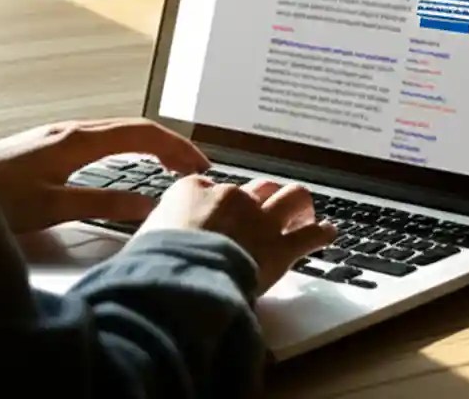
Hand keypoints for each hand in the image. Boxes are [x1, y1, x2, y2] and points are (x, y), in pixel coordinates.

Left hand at [0, 118, 210, 233]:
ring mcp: (60, 136)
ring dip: (152, 146)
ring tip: (171, 165)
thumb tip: (146, 204)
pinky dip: (130, 148)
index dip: (178, 147)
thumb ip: (104, 205)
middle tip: (196, 166)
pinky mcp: (50, 146)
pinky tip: (128, 165)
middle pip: (137, 128)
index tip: (200, 164)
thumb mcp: (53, 207)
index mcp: (78, 142)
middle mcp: (72, 132)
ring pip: (120, 132)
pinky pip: (104, 138)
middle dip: (172, 145)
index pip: (144, 134)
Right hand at [139, 176, 336, 293]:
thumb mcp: (142, 241)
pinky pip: (310, 234)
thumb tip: (147, 250)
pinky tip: (327, 233)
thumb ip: (156, 235)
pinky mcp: (281, 246)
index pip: (208, 188)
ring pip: (290, 198)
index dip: (215, 202)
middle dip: (263, 198)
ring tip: (302, 213)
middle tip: (266, 211)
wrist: (177, 281)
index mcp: (192, 191)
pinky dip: (321, 233)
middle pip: (257, 187)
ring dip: (297, 205)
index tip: (217, 215)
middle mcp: (231, 198)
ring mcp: (260, 220)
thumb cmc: (151, 266)